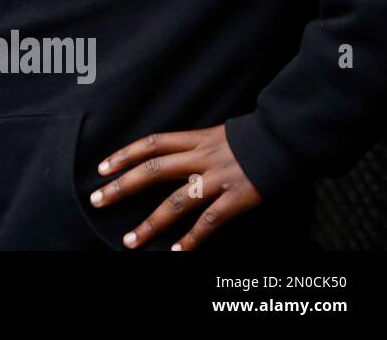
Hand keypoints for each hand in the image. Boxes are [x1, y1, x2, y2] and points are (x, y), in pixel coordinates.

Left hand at [89, 123, 262, 250]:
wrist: (290, 137)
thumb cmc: (255, 138)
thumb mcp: (219, 134)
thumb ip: (195, 146)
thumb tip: (171, 156)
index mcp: (196, 139)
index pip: (151, 144)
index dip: (124, 155)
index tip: (101, 168)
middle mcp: (202, 157)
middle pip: (153, 171)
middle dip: (122, 187)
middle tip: (96, 200)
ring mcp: (219, 179)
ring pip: (176, 202)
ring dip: (151, 224)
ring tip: (129, 241)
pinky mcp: (238, 198)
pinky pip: (210, 221)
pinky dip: (192, 238)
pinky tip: (176, 252)